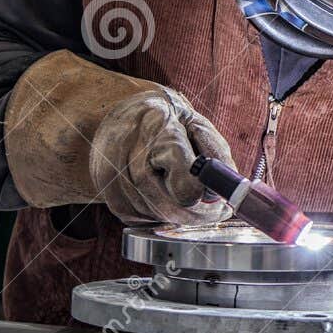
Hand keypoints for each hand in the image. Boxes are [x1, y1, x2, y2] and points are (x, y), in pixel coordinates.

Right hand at [6, 49, 233, 225]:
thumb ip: (214, 154)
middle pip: (155, 188)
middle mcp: (124, 142)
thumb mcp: (195, 124)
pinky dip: (154, 215)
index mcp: (155, 120)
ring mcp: (108, 167)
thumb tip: (228, 188)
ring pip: (144, 207)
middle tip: (210, 213)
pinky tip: (163, 201)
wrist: (117, 116)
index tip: (210, 197)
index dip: (192, 183)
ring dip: (174, 213)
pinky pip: (134, 215)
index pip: (169, 155)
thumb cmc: (167, 121)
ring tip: (189, 203)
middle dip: (188, 208)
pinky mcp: (104, 189)